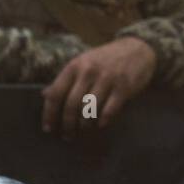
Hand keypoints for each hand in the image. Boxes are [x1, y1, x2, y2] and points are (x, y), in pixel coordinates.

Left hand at [42, 36, 157, 136]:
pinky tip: (101, 124)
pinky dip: (103, 120)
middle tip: (67, 135)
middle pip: (72, 104)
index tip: (47, 128)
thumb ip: (66, 78)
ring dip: (84, 124)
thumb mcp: (83, 62)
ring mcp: (107, 79)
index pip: (55, 93)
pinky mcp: (124, 87)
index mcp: (75, 66)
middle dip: (67, 124)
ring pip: (89, 109)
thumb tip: (45, 94)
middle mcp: (89, 72)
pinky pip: (109, 109)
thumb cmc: (107, 58)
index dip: (49, 113)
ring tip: (83, 129)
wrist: (138, 48)